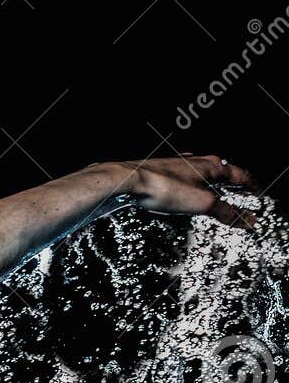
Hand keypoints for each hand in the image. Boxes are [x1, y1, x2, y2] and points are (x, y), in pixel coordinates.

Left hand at [93, 155, 261, 228]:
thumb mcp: (202, 204)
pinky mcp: (158, 171)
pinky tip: (182, 176)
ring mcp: (175, 165)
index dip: (248, 184)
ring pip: (199, 168)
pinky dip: (188, 176)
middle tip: (239, 184)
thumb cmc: (163, 189)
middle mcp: (194, 162)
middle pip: (219, 168)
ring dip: (210, 176)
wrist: (127, 181)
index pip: (237, 174)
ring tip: (215, 181)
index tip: (256, 190)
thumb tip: (249, 221)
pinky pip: (180, 172)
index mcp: (210, 166)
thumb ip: (226, 212)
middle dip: (231, 177)